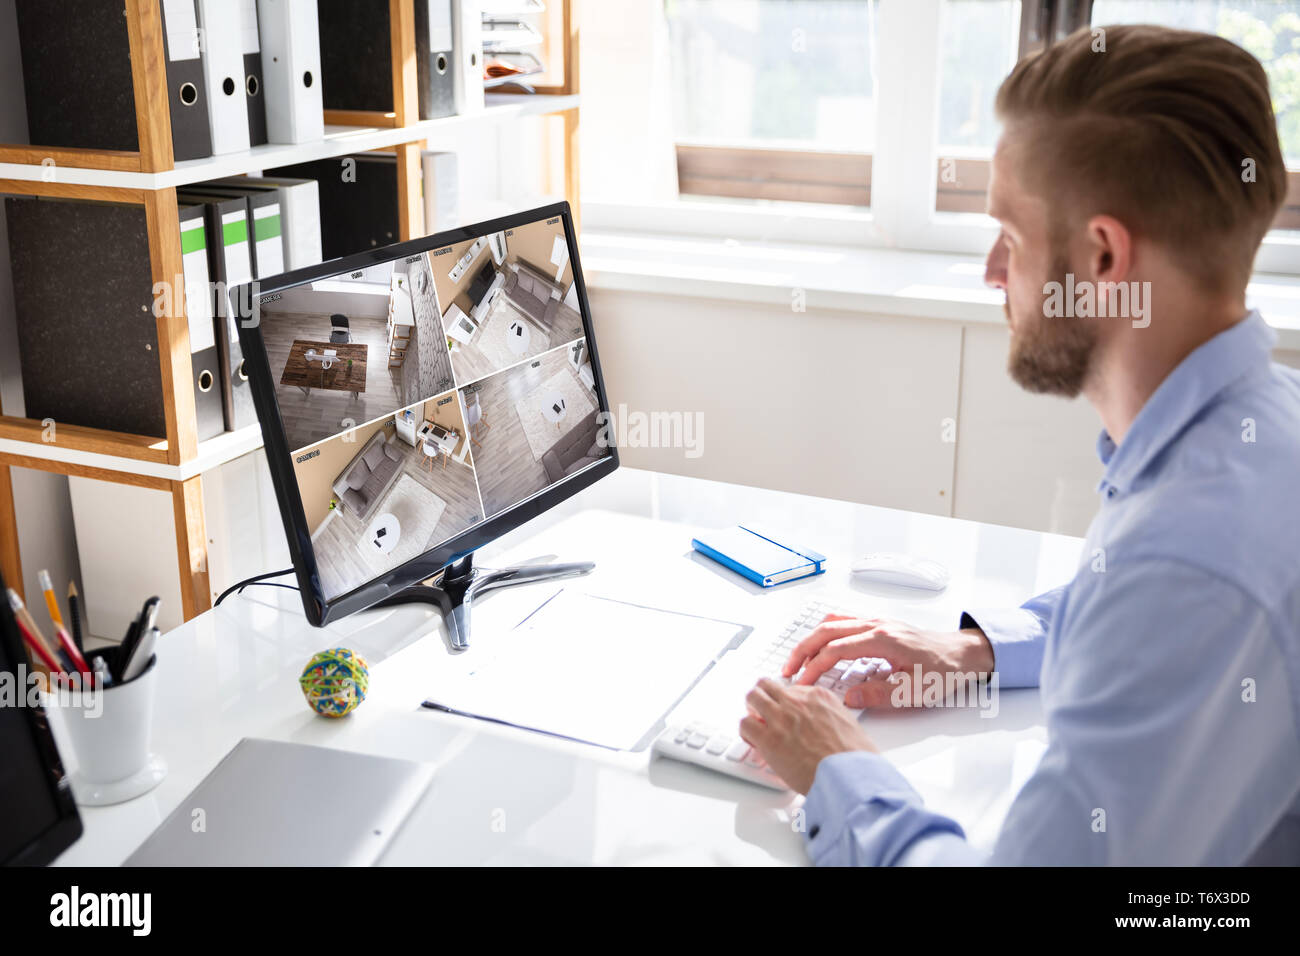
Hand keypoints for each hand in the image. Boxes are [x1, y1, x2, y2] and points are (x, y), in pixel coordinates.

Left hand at [739, 678, 876, 793]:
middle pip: (767, 685)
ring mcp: (781, 718)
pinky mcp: (769, 739)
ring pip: (752, 697)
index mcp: (819, 697)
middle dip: (763, 697)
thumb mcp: (849, 724)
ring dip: (752, 710)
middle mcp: (797, 703)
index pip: (791, 688)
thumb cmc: (854, 758)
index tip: (784, 711)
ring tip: (756, 725)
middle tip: (763, 711)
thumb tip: (823, 724)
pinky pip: (745, 724)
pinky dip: (747, 732)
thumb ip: (830, 717)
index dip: (785, 702)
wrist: (850, 776)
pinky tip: (755, 742)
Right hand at [782, 614, 993, 708]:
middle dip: (803, 650)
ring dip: (811, 640)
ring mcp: (876, 621)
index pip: (836, 650)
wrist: (963, 654)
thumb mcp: (915, 691)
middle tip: (788, 670)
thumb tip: (848, 697)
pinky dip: (825, 632)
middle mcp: (876, 625)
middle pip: (826, 630)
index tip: (802, 684)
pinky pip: (843, 621)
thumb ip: (879, 694)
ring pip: (832, 623)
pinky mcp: (878, 625)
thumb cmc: (943, 672)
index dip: (814, 667)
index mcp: (883, 639)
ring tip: (798, 659)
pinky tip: (820, 644)